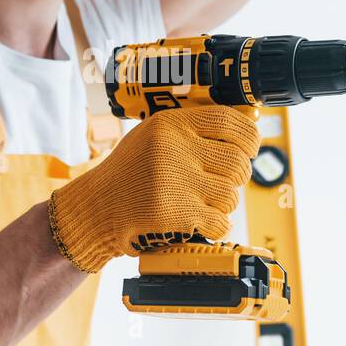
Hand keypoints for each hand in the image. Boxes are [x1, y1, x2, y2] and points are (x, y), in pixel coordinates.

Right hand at [47, 106, 260, 273]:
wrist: (94, 209)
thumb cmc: (129, 173)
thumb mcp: (151, 136)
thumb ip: (190, 132)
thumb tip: (245, 133)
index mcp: (169, 124)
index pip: (229, 120)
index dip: (250, 136)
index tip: (251, 148)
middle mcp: (173, 149)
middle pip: (237, 161)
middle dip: (238, 176)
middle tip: (223, 182)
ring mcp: (175, 182)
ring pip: (231, 195)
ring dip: (223, 203)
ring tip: (202, 202)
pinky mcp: (176, 214)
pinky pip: (221, 221)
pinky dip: (216, 225)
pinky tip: (200, 220)